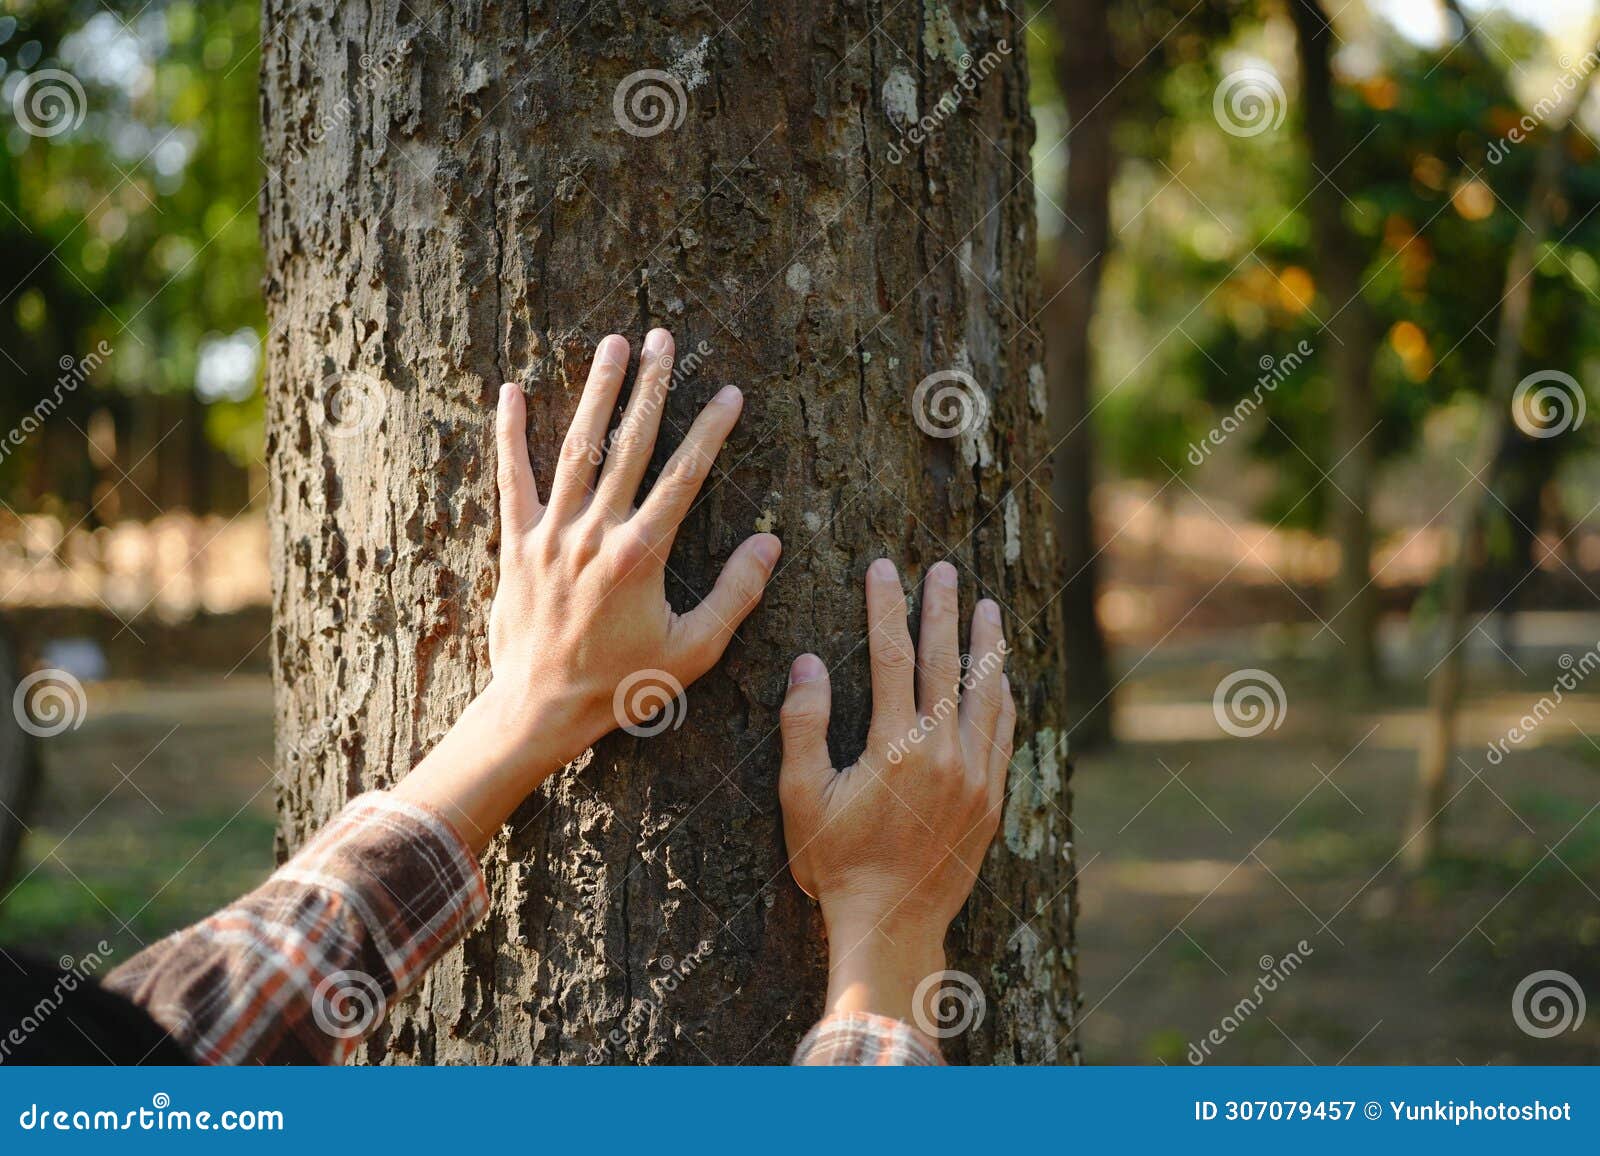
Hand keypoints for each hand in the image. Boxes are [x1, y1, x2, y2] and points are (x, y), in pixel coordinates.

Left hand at [395, 329, 780, 852]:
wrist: (540, 709)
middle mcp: (596, 532)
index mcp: (642, 554)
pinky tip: (510, 391)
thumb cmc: (623, 685)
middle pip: (630, 444)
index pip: (685, 476)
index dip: (711, 431)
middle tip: (663, 338)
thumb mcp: (693, 650)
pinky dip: (510, 434)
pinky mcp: (516, 543)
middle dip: (651, 387)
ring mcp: (553, 533)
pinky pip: (513, 479)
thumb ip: (736, 594)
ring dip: (596, 392)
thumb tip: (770, 543)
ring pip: (577, 448)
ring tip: (611, 344)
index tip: (730, 393)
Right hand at [777, 559, 1013, 1031]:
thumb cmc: (836, 865)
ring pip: (986, 693)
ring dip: (985, 645)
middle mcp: (942, 753)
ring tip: (986, 608)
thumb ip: (803, 726)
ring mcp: (974, 776)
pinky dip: (1003, 697)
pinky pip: (1004, 734)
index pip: (891, 657)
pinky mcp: (991, 800)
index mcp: (894, 747)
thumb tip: (809, 662)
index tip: (884, 570)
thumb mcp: (801, 797)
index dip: (887, 608)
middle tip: (945, 569)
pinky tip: (1002, 676)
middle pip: (945, 663)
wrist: (892, 925)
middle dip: (942, 610)